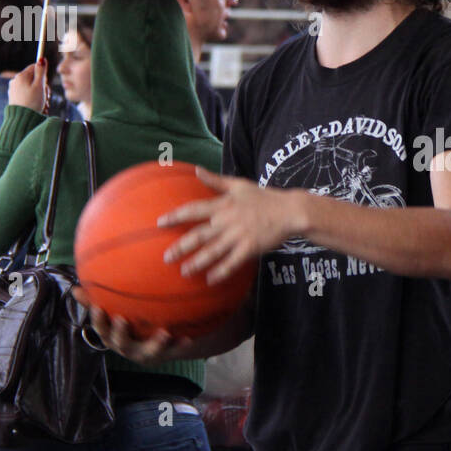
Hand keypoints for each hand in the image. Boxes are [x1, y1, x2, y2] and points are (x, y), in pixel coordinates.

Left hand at [8, 59, 48, 112]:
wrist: (22, 119)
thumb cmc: (32, 102)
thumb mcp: (40, 85)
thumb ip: (41, 71)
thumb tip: (42, 58)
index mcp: (21, 76)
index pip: (35, 67)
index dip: (43, 75)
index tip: (45, 85)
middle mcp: (15, 80)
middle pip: (34, 78)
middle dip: (42, 87)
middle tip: (45, 96)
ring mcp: (14, 89)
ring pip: (31, 87)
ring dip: (40, 95)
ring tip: (42, 104)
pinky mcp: (14, 98)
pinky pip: (27, 94)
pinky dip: (33, 99)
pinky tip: (36, 107)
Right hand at [71, 286, 192, 365]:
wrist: (162, 342)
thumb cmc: (132, 324)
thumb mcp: (114, 314)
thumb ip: (96, 302)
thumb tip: (75, 289)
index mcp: (113, 337)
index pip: (101, 330)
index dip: (99, 320)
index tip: (99, 308)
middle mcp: (127, 348)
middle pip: (121, 343)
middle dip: (121, 333)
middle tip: (123, 320)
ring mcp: (146, 354)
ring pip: (149, 352)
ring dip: (156, 343)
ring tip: (164, 333)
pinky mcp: (164, 356)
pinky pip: (172, 352)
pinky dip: (179, 346)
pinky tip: (188, 338)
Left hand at [159, 168, 298, 283]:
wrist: (290, 210)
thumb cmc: (264, 197)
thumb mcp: (239, 185)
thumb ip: (216, 180)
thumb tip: (196, 170)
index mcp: (223, 204)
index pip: (193, 210)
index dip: (175, 216)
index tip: (160, 223)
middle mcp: (227, 221)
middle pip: (199, 235)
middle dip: (181, 247)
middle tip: (166, 258)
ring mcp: (239, 235)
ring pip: (213, 251)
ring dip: (197, 263)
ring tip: (184, 272)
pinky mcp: (250, 247)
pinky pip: (232, 262)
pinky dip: (221, 272)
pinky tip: (210, 280)